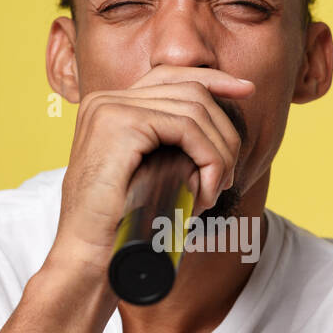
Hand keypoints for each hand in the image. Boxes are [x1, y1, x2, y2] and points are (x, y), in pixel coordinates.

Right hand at [48, 66, 254, 276]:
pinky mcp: (121, 124)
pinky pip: (187, 127)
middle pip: (189, 90)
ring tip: (213, 192)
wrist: (86, 257)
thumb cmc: (118, 227)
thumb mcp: (145, 174)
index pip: (170, 75)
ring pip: (194, 110)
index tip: (247, 90)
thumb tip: (217, 133)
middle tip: (228, 178)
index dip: (213, 79)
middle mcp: (106, 100)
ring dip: (218, 154)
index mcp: (108, 107)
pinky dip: (208, 158)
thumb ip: (167, 147)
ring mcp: (110, 108)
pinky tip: (205, 191)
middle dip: (223, 132)